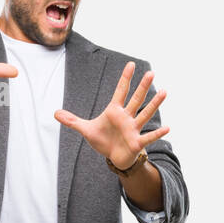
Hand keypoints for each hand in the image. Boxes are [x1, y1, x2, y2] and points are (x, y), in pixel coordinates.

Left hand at [54, 61, 168, 170]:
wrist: (114, 158)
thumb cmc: (103, 141)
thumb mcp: (85, 130)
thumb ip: (72, 121)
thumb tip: (55, 113)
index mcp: (114, 111)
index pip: (121, 91)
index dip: (125, 78)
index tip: (131, 65)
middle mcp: (126, 117)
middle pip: (136, 99)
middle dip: (143, 86)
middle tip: (151, 73)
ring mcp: (133, 129)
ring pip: (145, 114)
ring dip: (154, 104)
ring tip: (164, 92)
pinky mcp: (137, 142)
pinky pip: (149, 137)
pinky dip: (157, 133)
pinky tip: (168, 128)